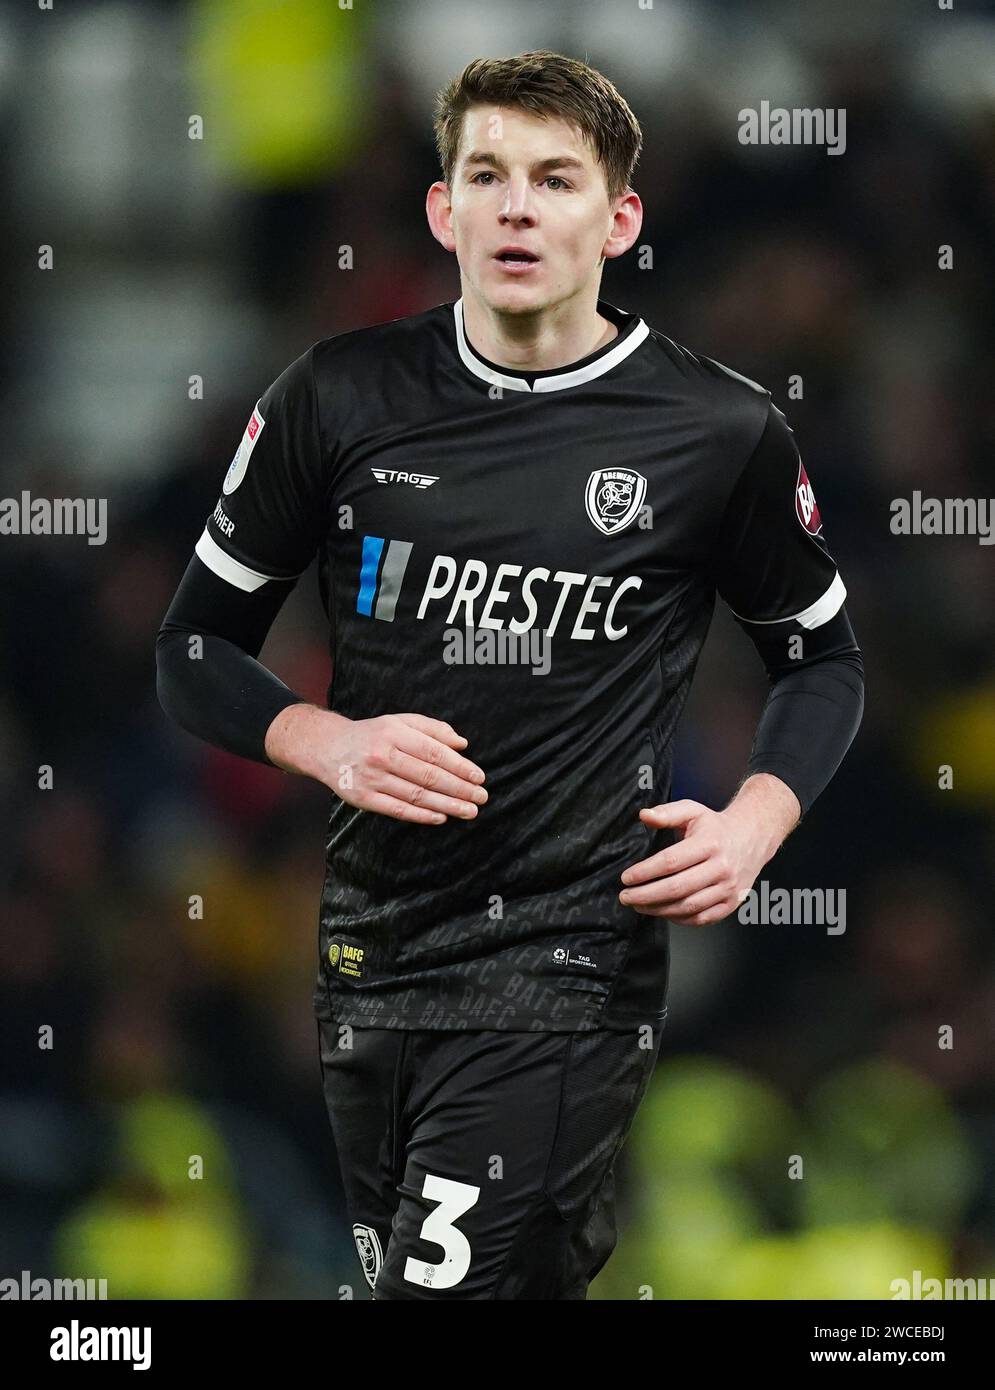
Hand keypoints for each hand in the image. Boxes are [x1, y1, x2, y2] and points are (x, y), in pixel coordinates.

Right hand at [264, 705, 487, 824]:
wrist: (328, 747)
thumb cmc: (372, 734)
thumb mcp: (400, 721)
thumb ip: (432, 729)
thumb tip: (462, 744)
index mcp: (394, 733)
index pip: (434, 752)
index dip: (459, 766)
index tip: (479, 777)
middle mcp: (382, 755)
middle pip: (428, 776)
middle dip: (459, 788)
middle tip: (481, 797)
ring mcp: (372, 779)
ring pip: (416, 795)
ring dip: (447, 805)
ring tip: (469, 810)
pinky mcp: (363, 799)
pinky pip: (397, 809)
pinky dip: (421, 815)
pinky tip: (441, 817)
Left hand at [618, 778, 798, 925]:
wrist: (752, 838)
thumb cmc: (715, 826)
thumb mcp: (693, 811)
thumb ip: (667, 813)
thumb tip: (644, 815)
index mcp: (710, 843)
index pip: (671, 862)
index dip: (645, 872)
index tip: (626, 878)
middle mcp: (721, 868)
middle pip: (677, 888)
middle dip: (646, 895)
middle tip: (626, 896)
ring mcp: (728, 888)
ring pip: (688, 907)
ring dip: (659, 910)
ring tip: (639, 905)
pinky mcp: (731, 904)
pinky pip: (702, 918)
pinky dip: (679, 919)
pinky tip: (662, 912)